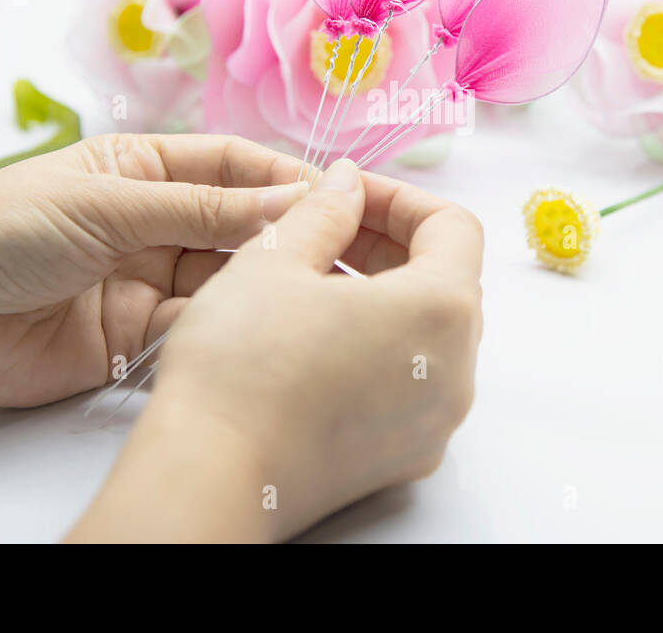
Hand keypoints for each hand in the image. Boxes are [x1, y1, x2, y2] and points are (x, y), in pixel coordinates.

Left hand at [0, 134, 329, 408]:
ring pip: (225, 276)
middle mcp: (151, 221)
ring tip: (312, 282)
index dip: (282, 175)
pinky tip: (257, 320)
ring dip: (262, 278)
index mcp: (139, 169)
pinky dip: (226, 322)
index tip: (336, 192)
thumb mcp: (107, 205)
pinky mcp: (137, 336)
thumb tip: (288, 197)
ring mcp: (147, 279)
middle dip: (283, 230)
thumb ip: (202, 209)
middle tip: (341, 244)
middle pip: (237, 222)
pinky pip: (198, 324)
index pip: (230, 164)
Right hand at [68, 157, 483, 541]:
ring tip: (308, 279)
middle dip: (387, 244)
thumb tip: (346, 184)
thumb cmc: (241, 367)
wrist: (208, 479)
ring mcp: (431, 424)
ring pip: (424, 336)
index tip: (347, 192)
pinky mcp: (400, 457)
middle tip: (323, 228)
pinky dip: (373, 347)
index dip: (398, 197)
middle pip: (444, 282)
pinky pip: (406, 384)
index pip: (453, 228)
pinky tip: (311, 337)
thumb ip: (324, 210)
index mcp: (441, 313)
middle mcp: (455, 374)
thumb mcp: (275, 260)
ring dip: (379, 295)